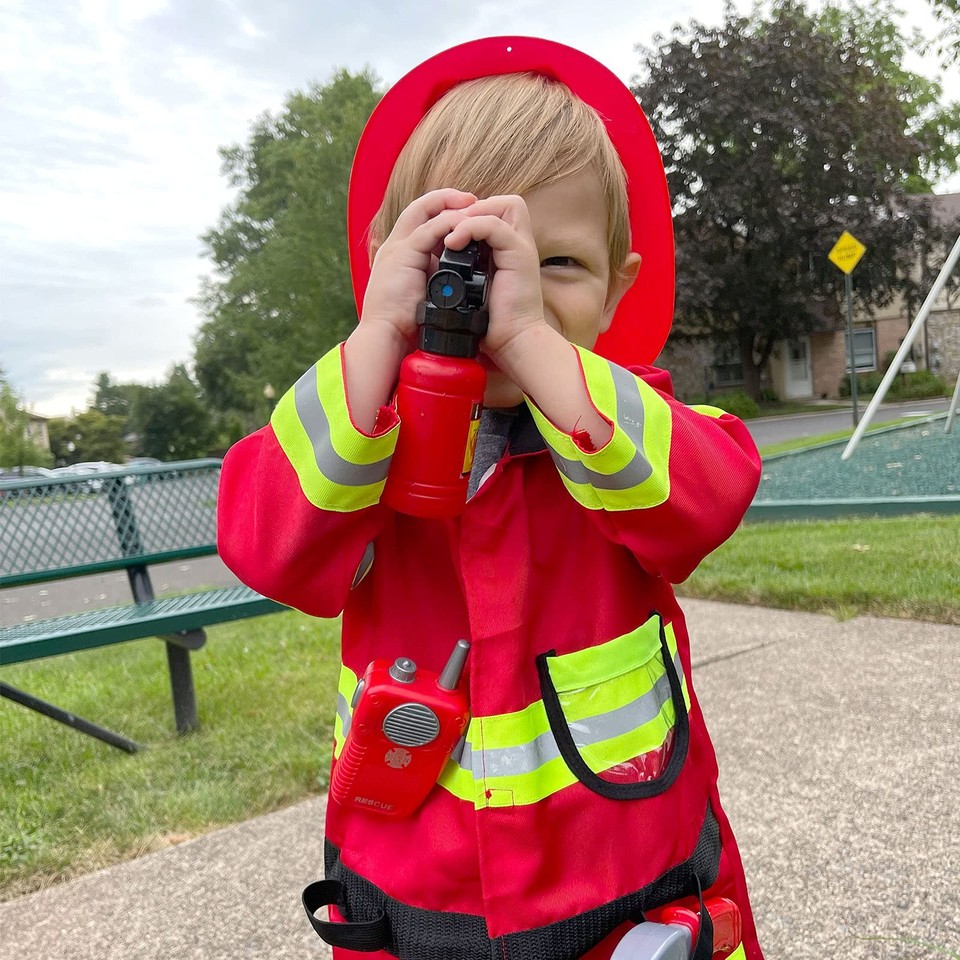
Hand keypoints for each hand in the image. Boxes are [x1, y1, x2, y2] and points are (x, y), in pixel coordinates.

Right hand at [360, 189, 477, 348]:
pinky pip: (428, 229)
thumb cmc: (403, 325)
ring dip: (449, 205)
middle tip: (472, 200)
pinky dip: (448, 224)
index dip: (442, 212)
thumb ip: (433, 282)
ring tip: (472, 205)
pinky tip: (465, 224)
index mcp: (400, 256)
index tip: (466, 213)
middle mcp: (396, 246)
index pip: (421, 222)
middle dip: (446, 199)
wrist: (385, 337)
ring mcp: (397, 248)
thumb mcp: (422, 296)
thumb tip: (457, 282)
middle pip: (420, 207)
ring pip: (423, 211)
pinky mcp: (402, 255)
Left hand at [442, 195, 549, 371]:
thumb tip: (442, 262)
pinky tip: (453, 244)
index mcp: (508, 252)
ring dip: (470, 217)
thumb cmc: (494, 324)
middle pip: (504, 203)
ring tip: (450, 238)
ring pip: (502, 206)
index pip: (496, 213)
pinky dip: (470, 228)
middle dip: (473, 210)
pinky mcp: (520, 254)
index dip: (473, 216)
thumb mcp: (475, 291)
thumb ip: (467, 271)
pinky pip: (493, 225)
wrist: (514, 342)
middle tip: (451, 231)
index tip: (449, 235)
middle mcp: (518, 245)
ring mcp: (521, 248)